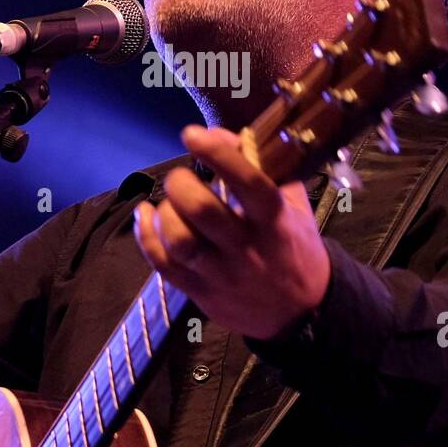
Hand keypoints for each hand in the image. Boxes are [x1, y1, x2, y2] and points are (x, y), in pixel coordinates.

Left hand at [132, 125, 330, 340]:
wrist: (301, 312)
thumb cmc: (294, 246)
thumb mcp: (293, 205)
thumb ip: (263, 166)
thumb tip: (222, 135)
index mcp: (274, 221)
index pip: (247, 182)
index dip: (218, 154)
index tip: (192, 134)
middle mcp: (246, 248)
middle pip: (203, 212)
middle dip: (181, 184)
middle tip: (181, 178)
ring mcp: (221, 274)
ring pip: (179, 241)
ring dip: (165, 214)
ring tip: (170, 205)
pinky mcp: (200, 293)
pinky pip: (162, 265)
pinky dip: (146, 235)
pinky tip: (146, 215)